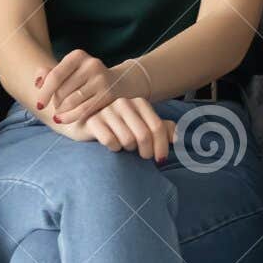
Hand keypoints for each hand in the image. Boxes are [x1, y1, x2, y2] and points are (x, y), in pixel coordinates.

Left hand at [34, 51, 148, 123]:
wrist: (118, 82)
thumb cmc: (84, 78)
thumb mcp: (68, 71)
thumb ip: (48, 74)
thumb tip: (38, 84)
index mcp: (78, 55)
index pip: (55, 76)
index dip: (44, 93)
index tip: (39, 105)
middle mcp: (91, 64)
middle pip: (62, 91)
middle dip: (55, 103)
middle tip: (56, 107)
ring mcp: (102, 79)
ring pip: (71, 102)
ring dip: (61, 111)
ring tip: (59, 114)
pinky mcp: (109, 94)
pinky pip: (83, 110)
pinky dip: (70, 117)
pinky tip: (63, 119)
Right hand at [53, 96, 175, 160]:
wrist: (84, 122)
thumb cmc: (117, 126)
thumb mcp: (141, 126)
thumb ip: (161, 129)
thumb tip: (178, 138)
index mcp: (139, 102)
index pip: (158, 127)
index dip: (162, 146)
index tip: (161, 160)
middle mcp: (124, 103)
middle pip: (144, 135)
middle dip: (146, 151)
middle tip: (143, 156)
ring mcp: (107, 110)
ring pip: (127, 140)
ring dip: (128, 149)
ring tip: (125, 146)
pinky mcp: (92, 120)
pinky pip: (111, 141)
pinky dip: (113, 148)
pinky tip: (111, 145)